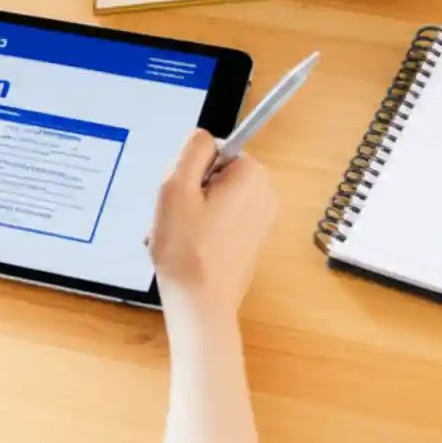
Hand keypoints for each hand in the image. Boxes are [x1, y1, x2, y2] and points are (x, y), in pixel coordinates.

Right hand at [148, 129, 279, 313]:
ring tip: (179, 238)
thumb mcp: (175, 188)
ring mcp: (262, 218)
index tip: (181, 198)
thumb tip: (202, 136)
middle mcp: (266, 193)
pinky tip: (189, 250)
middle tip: (176, 219)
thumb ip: (191, 151)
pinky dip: (200, 230)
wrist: (201, 306)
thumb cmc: (186, 249)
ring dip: (189, 213)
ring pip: (212, 198)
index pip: (211, 150)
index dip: (188, 171)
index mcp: (252, 174)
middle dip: (188, 193)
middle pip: (213, 174)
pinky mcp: (252, 239)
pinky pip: (220, 219)